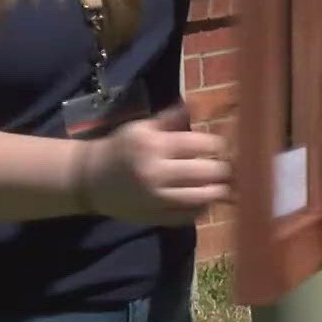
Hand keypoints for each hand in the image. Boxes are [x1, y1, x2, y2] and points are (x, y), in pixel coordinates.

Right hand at [80, 103, 231, 224]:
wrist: (90, 180)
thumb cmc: (120, 149)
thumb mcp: (141, 128)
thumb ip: (170, 119)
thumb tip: (196, 104)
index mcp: (155, 146)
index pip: (202, 144)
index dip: (218, 145)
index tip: (222, 146)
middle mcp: (157, 172)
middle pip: (208, 173)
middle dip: (224, 169)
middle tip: (231, 167)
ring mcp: (157, 198)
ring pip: (203, 197)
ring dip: (219, 191)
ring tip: (223, 185)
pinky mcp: (156, 217)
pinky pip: (189, 216)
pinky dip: (202, 209)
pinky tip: (205, 200)